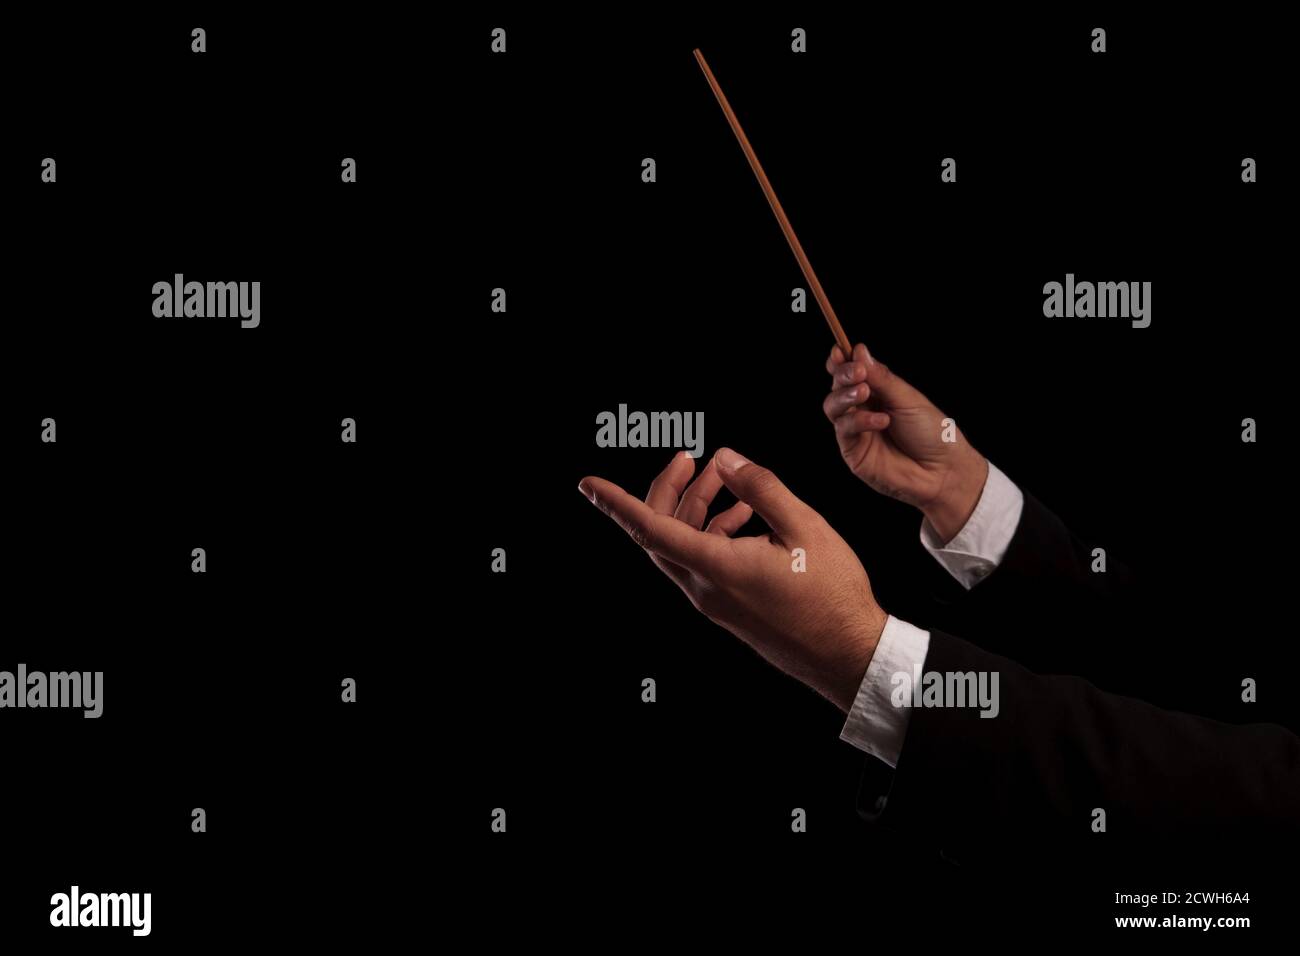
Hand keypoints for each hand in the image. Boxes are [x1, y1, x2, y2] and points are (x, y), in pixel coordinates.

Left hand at [578, 448, 886, 712]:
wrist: (848, 654)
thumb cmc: (832, 594)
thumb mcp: (804, 527)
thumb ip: (760, 487)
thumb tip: (725, 459)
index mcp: (717, 567)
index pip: (649, 529)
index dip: (615, 503)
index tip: (588, 484)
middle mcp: (705, 588)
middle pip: (661, 533)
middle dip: (669, 490)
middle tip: (690, 458)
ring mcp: (715, 601)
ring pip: (683, 546)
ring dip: (696, 508)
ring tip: (725, 479)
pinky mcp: (728, 608)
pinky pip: (702, 563)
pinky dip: (712, 531)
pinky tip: (743, 514)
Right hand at [823, 343, 988, 542]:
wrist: (943, 470)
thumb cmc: (932, 433)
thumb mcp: (908, 398)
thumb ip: (881, 378)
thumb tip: (858, 351)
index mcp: (878, 393)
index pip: (851, 373)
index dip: (841, 361)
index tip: (839, 350)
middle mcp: (863, 409)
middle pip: (837, 386)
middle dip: (842, 375)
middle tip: (856, 372)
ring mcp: (856, 431)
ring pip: (832, 406)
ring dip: (845, 395)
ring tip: (864, 392)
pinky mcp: (853, 452)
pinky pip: (844, 430)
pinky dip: (859, 421)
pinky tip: (881, 421)